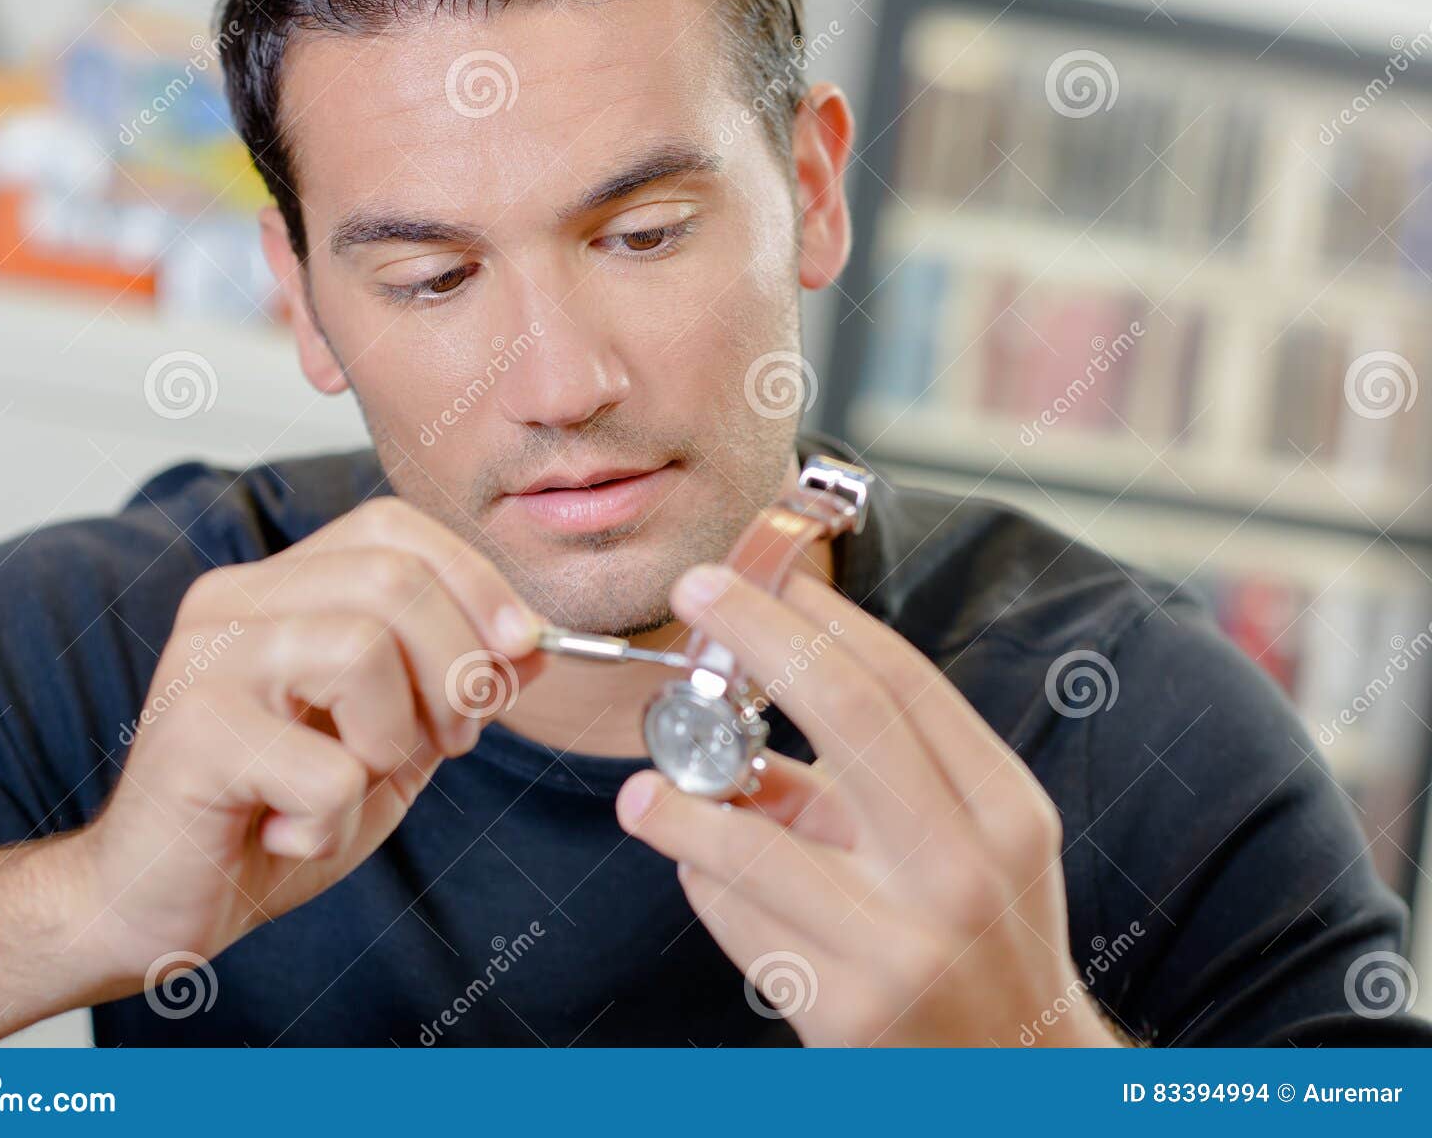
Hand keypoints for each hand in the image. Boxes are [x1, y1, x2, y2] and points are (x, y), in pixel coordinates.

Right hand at [70, 496, 544, 991]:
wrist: (159, 903)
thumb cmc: (274, 814)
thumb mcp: (393, 744)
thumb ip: (453, 688)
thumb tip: (535, 641)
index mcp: (279, 588)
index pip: (390, 528)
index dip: (473, 579)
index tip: (522, 646)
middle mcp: (232, 602)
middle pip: (390, 579)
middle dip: (455, 668)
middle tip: (450, 741)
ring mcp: (203, 661)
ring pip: (361, 650)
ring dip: (393, 741)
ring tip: (352, 784)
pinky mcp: (192, 736)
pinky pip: (325, 766)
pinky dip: (333, 818)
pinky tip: (290, 831)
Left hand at [616, 562, 1122, 1046]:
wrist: (1013, 1082)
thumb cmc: (979, 943)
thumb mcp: (957, 852)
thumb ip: (863, 786)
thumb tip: (747, 723)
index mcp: (1003, 810)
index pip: (907, 683)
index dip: (828, 617)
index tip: (771, 572)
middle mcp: (963, 867)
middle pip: (849, 712)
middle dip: (762, 634)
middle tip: (697, 587)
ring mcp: (905, 941)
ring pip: (756, 836)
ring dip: (681, 800)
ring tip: (643, 789)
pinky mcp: (846, 1009)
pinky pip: (740, 919)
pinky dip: (706, 883)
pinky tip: (700, 875)